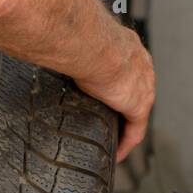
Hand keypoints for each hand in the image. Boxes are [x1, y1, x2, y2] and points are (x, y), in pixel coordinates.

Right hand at [78, 26, 154, 162]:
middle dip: (124, 109)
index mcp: (127, 46)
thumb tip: (49, 47)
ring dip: (125, 128)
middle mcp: (141, 65)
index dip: (119, 87)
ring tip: (114, 142)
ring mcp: (143, 86)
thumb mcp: (79, 43)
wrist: (90, 43)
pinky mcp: (139, 105)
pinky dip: (125, 145)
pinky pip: (135, 132)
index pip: (127, 71)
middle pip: (135, 94)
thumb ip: (72, 50)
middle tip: (112, 125)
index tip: (108, 99)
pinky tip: (116, 155)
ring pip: (136, 114)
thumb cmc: (80, 36)